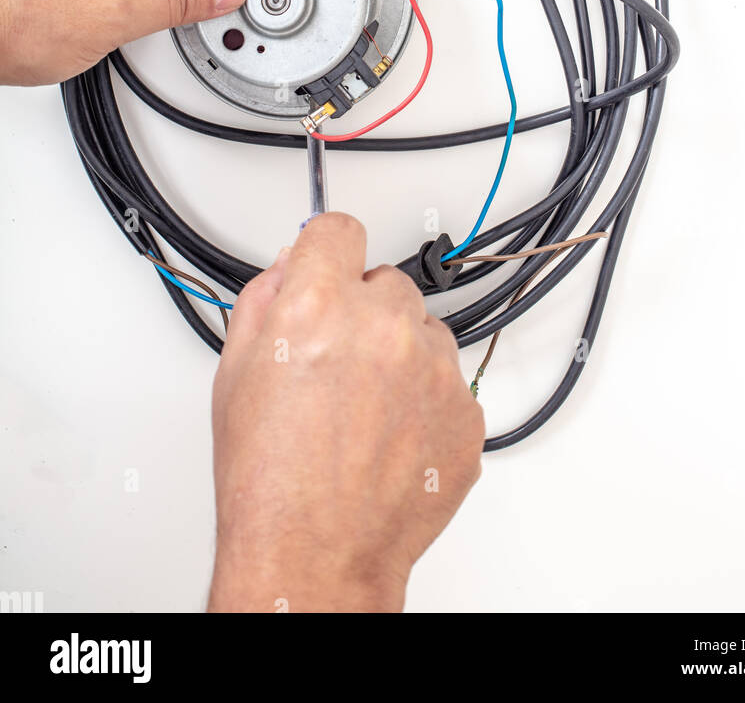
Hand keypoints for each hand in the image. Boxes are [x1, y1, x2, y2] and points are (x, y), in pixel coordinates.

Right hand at [208, 214, 484, 612]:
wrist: (314, 557)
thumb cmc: (269, 481)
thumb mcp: (234, 374)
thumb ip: (263, 302)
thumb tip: (290, 269)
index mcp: (317, 306)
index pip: (338, 229)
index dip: (326, 251)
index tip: (328, 265)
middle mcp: (383, 326)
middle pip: (384, 282)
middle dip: (362, 312)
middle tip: (335, 366)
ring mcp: (433, 369)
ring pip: (423, 332)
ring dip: (399, 356)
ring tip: (361, 414)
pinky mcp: (467, 411)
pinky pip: (449, 383)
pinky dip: (426, 402)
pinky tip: (388, 439)